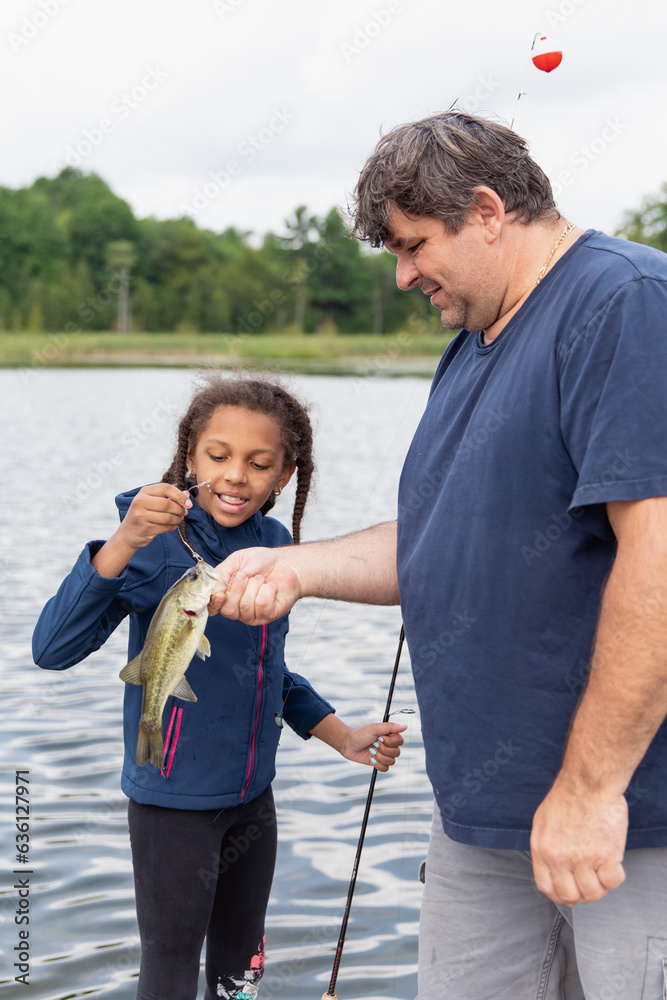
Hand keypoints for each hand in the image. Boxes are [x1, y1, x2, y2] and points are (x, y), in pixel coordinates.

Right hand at [119, 483, 191, 549]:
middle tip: (184, 513)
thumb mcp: (153, 501)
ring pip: (168, 517)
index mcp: (144, 491)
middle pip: (167, 504)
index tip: (189, 504)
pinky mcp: (145, 528)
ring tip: (179, 519)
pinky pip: (165, 527)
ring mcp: (141, 516)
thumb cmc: (144, 513)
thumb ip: (170, 496)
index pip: (166, 488)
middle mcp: (140, 501)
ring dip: (178, 519)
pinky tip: (172, 525)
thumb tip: (187, 494)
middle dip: (180, 509)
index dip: (180, 496)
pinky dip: (173, 526)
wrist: (128, 532)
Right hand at [208, 547, 300, 623]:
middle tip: (245, 575)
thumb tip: (213, 586)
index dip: (214, 604)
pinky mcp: (268, 615)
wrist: (285, 563)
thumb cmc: (261, 562)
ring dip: (255, 586)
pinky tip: (270, 587)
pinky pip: (262, 605)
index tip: (220, 595)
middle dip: (237, 589)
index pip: (213, 608)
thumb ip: (222, 572)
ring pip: (246, 606)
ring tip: (261, 579)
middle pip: (228, 610)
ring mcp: (252, 615)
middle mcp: (237, 609)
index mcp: (226, 596)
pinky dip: (267, 590)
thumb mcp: (237, 561)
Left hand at [338, 722, 406, 771]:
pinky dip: (378, 765)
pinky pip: (386, 769)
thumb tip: (405, 726)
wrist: (347, 744)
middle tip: (373, 744)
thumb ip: (390, 727)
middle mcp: (388, 745)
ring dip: (380, 757)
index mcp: (389, 735)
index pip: (400, 741)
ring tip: (371, 751)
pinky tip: (371, 759)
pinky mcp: (378, 763)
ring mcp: (384, 754)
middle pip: (397, 752)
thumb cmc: (359, 734)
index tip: (380, 738)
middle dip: (384, 750)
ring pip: (392, 761)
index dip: (391, 742)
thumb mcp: (374, 728)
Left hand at [530, 777, 626, 904]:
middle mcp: (559, 857)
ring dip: (600, 887)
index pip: (546, 886)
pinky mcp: (605, 856)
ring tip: (602, 870)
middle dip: (581, 894)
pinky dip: (615, 877)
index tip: (570, 893)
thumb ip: (547, 845)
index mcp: (542, 848)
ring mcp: (582, 859)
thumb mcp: (544, 820)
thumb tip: (553, 866)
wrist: (588, 781)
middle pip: (570, 895)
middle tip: (590, 883)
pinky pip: (612, 883)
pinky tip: (613, 864)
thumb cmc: (569, 795)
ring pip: (592, 894)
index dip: (559, 895)